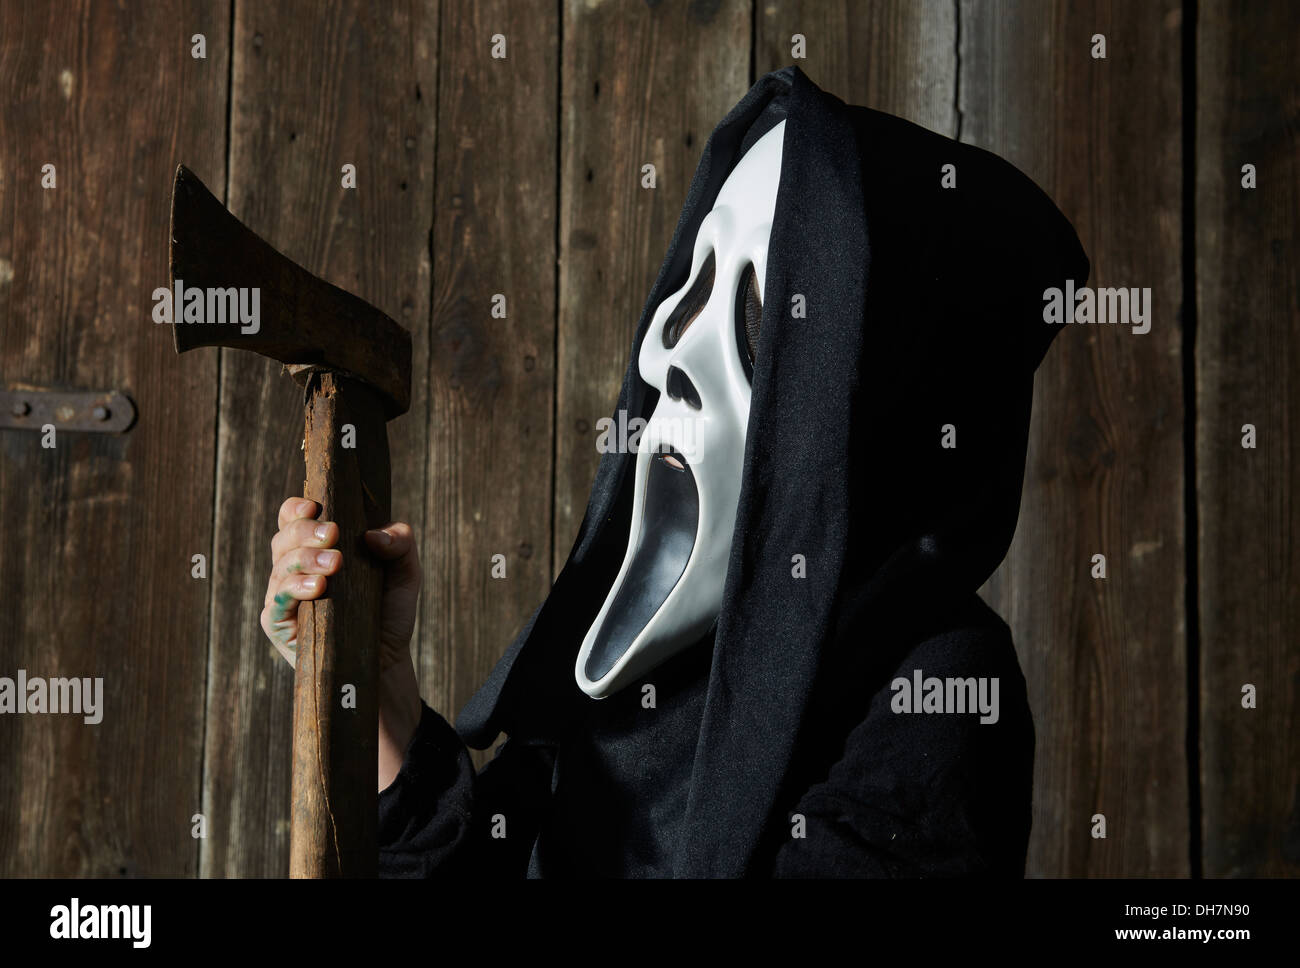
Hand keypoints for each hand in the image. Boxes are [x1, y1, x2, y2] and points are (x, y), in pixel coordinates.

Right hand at [260, 496, 423, 789]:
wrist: (385, 661)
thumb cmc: (387, 611)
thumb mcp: (405, 573)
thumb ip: (400, 544)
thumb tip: (374, 534)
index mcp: (316, 549)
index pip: (294, 519)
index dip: (298, 508)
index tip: (317, 505)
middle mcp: (293, 569)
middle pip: (285, 538)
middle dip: (306, 531)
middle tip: (332, 533)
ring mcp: (283, 597)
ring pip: (281, 567)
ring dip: (305, 560)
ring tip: (334, 564)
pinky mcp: (280, 625)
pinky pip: (278, 602)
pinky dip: (295, 590)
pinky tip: (318, 588)